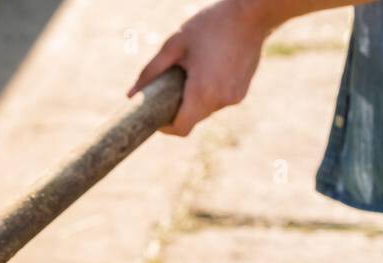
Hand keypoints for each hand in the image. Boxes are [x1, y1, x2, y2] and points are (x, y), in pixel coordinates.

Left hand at [128, 0, 272, 135]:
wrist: (252, 14)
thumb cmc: (210, 25)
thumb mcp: (174, 44)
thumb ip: (151, 72)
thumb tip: (130, 96)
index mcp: (202, 92)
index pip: (181, 128)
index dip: (166, 128)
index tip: (157, 116)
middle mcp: (220, 101)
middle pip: (192, 119)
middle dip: (179, 108)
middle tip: (171, 87)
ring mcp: (234, 98)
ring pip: (206, 110)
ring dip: (195, 99)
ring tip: (193, 72)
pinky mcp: (241, 93)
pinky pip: (219, 100)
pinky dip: (210, 92)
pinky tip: (211, 69)